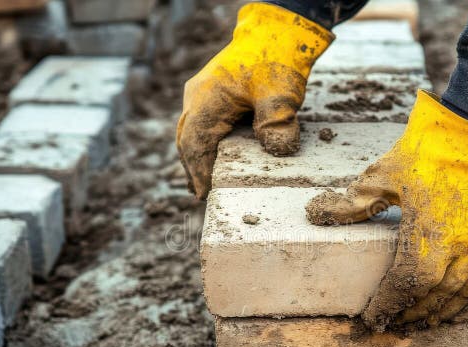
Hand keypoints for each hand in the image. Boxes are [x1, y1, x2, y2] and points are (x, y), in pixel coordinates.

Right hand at [176, 2, 332, 198]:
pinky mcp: (212, 92)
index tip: (205, 195)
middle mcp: (197, 97)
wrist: (277, 29)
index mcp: (206, 100)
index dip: (199, 172)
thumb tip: (278, 151)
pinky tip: (214, 156)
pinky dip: (205, 142)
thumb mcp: (281, 94)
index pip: (195, 145)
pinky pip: (201, 123)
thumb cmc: (276, 58)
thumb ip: (278, 123)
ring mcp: (201, 93)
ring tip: (203, 182)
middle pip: (187, 140)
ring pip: (191, 131)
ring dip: (197, 156)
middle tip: (202, 195)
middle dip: (193, 168)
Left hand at [306, 90, 467, 330]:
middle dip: (410, 314)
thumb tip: (316, 213)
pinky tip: (451, 304)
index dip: (387, 305)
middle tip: (391, 323)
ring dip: (437, 313)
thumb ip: (352, 202)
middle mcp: (460, 248)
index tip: (372, 318)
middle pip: (432, 297)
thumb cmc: (430, 150)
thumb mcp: (383, 174)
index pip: (405, 285)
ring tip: (419, 322)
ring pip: (459, 295)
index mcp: (428, 235)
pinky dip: (464, 299)